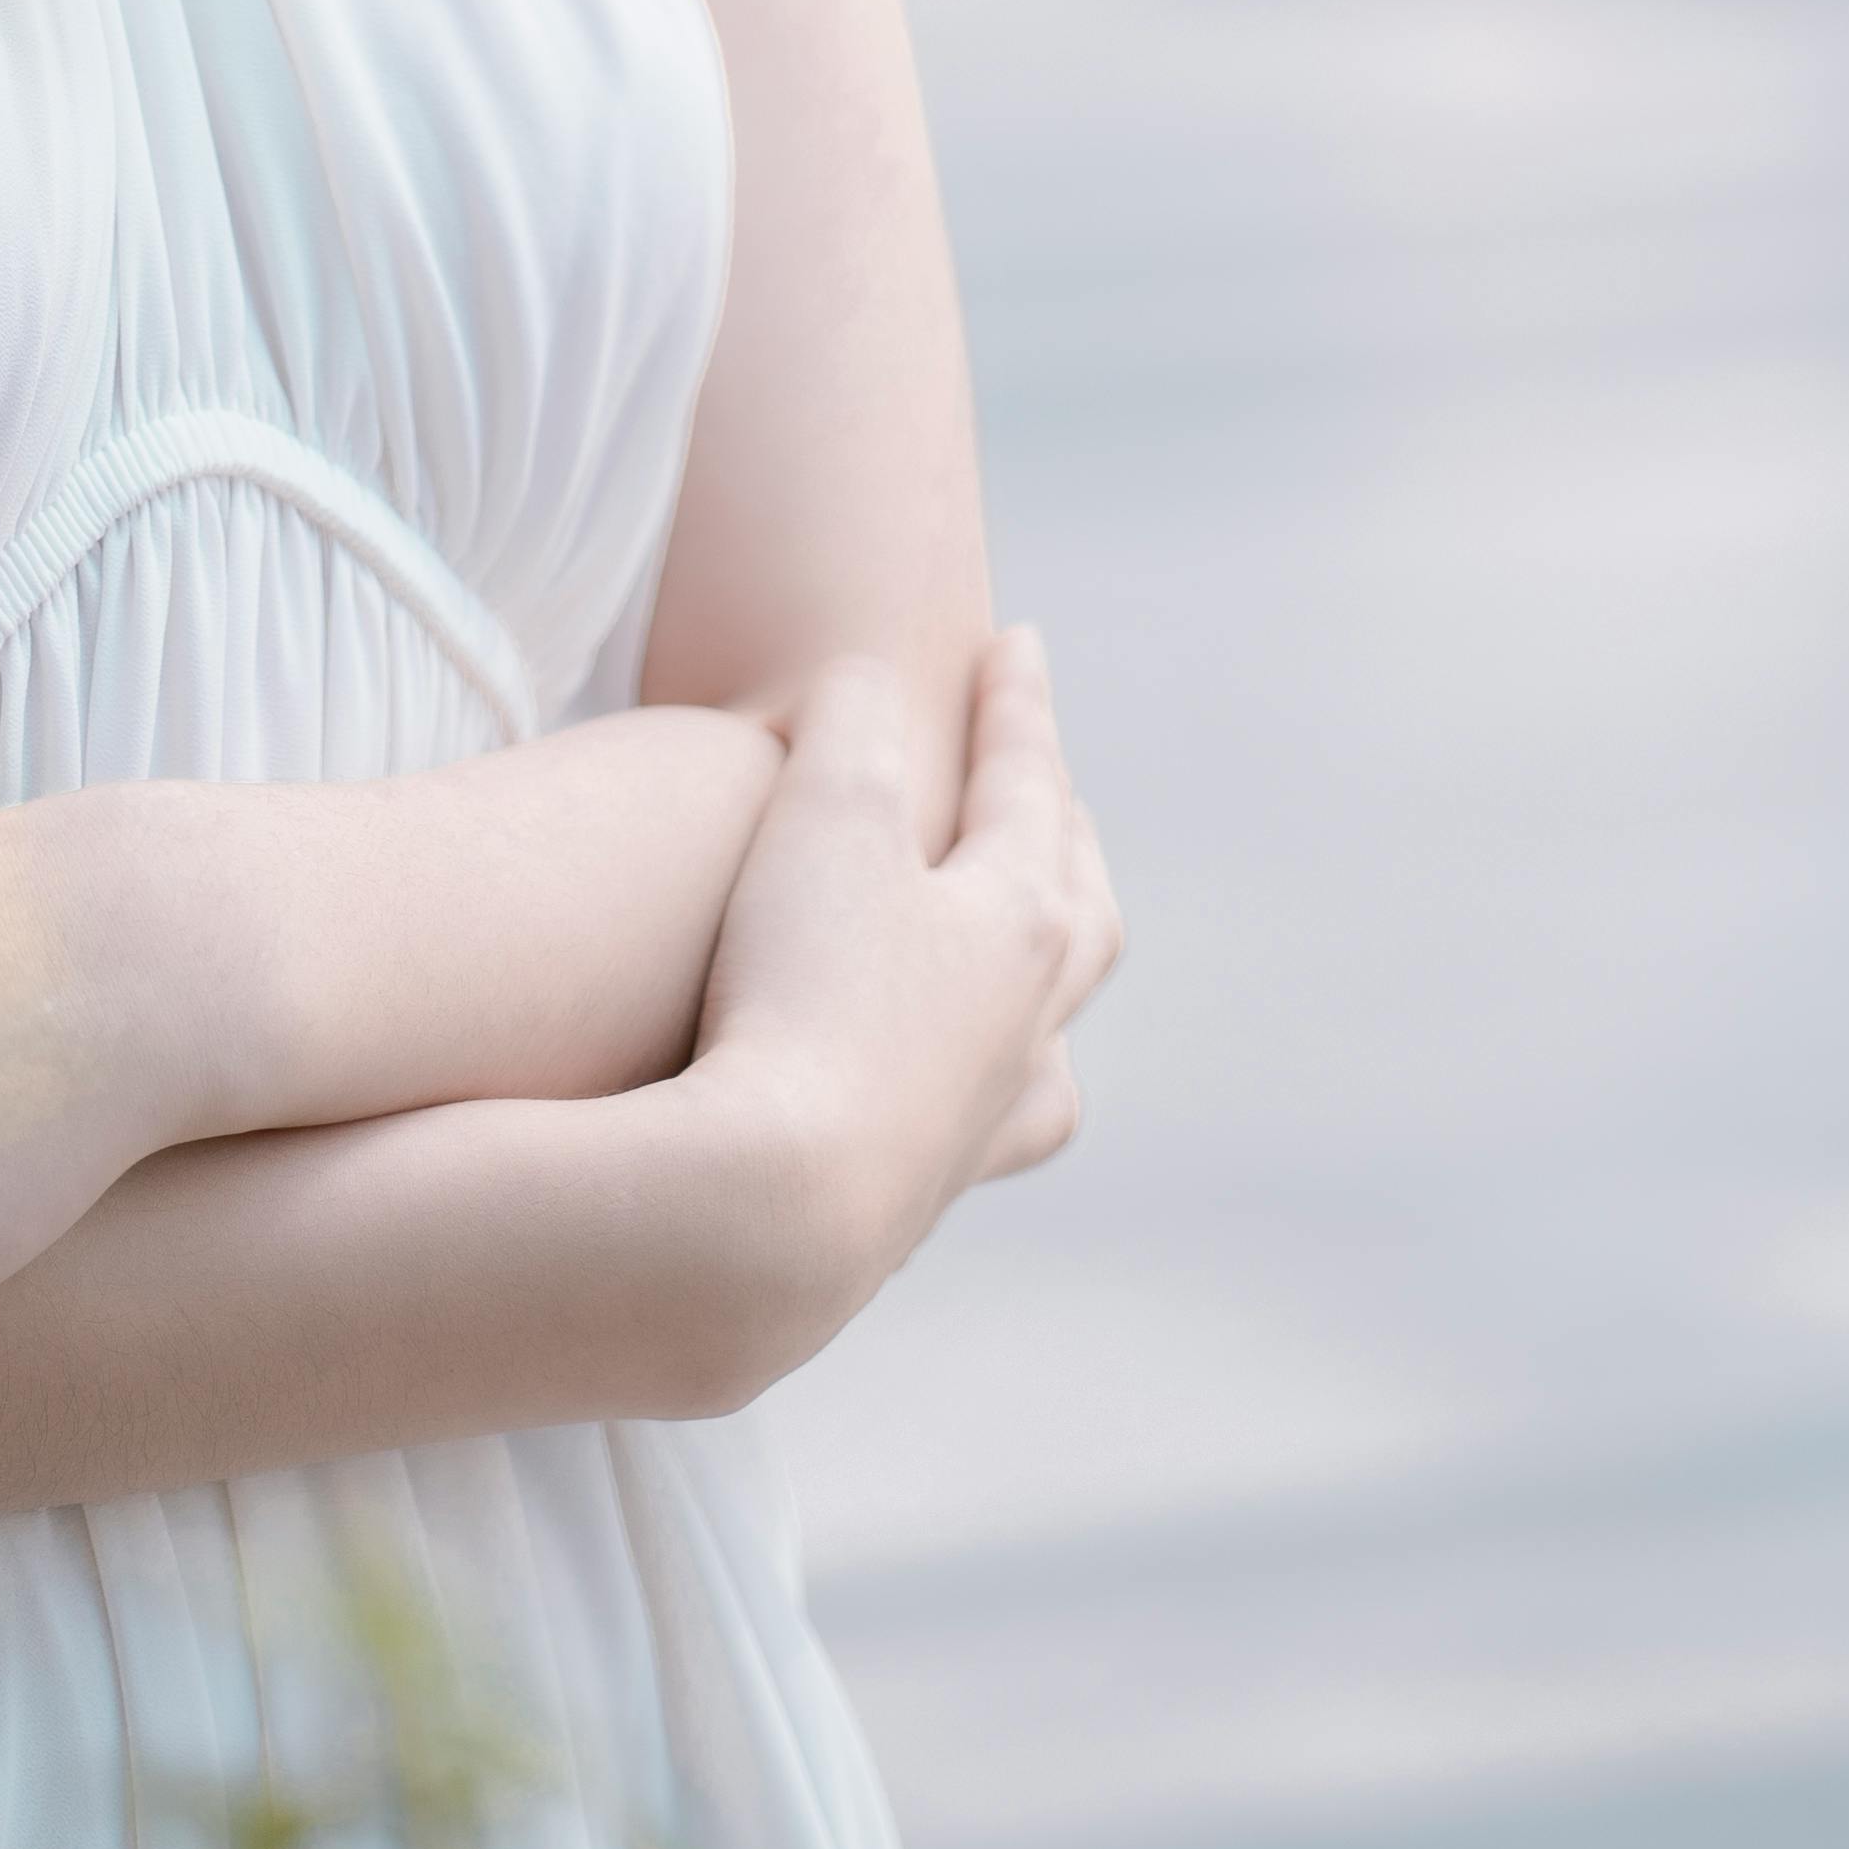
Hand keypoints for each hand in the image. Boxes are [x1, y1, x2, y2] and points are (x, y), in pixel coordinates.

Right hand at [685, 629, 1120, 1357]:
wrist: (770, 1204)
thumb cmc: (801, 987)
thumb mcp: (823, 812)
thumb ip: (854, 720)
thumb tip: (871, 685)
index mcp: (1021, 917)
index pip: (1032, 785)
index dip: (1019, 707)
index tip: (1019, 644)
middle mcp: (1026, 1022)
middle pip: (1079, 911)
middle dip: (1061, 833)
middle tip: (1051, 787)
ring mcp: (983, 1117)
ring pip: (1054, 1038)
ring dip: (1050, 977)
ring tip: (1040, 954)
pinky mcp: (923, 1193)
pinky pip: (990, 1130)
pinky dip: (988, 1092)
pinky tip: (955, 1101)